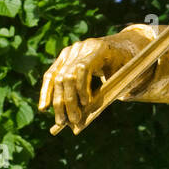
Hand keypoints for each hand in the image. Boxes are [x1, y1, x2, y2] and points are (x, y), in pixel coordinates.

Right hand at [38, 26, 157, 132]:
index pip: (83, 68)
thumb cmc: (124, 65)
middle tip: (71, 121)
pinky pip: (51, 75)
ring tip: (60, 121)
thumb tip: (89, 114)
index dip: (81, 87)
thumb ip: (109, 90)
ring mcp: (70, 51)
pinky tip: (44, 107)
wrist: (121, 47)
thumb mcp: (124, 75)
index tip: (85, 104)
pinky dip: (47, 92)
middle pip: (67, 75)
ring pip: (56, 77)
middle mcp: (81, 48)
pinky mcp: (63, 57)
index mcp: (99, 49)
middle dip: (68, 100)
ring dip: (57, 101)